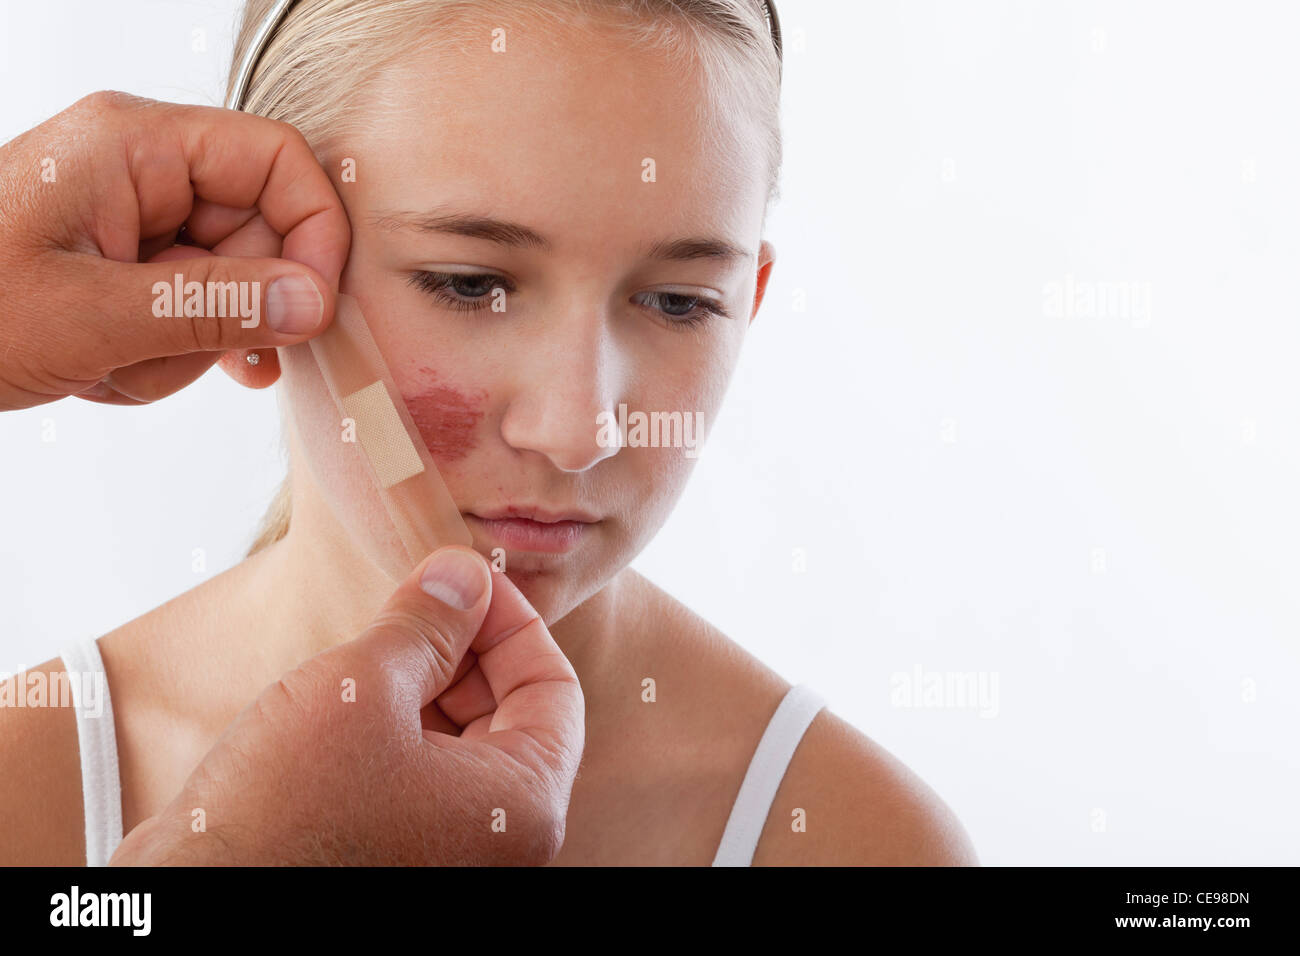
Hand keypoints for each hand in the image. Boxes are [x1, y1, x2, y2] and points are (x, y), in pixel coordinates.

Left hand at [0, 91, 349, 410]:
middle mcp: (143, 172)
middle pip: (260, 234)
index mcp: (135, 145)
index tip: (314, 308)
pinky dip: (173, 353)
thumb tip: (315, 302)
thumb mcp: (87, 315)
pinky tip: (122, 373)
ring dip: (186, 346)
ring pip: (230, 287)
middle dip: (230, 310)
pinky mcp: (127, 269)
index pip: (278, 161)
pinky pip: (193, 311)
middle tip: (176, 353)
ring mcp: (136, 223)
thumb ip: (210, 305)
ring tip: (110, 366)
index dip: (313, 231)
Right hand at [109, 546, 584, 865]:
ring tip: (373, 648)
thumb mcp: (362, 688)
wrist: (192, 896)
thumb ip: (427, 624)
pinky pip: (425, 778)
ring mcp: (450, 856)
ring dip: (428, 684)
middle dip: (466, 649)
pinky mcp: (400, 858)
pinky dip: (401, 729)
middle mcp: (498, 842)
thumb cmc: (282, 810)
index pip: (554, 689)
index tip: (464, 579)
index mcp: (521, 806)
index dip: (513, 620)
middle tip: (414, 601)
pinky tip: (350, 699)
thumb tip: (464, 571)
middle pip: (512, 716)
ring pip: (464, 744)